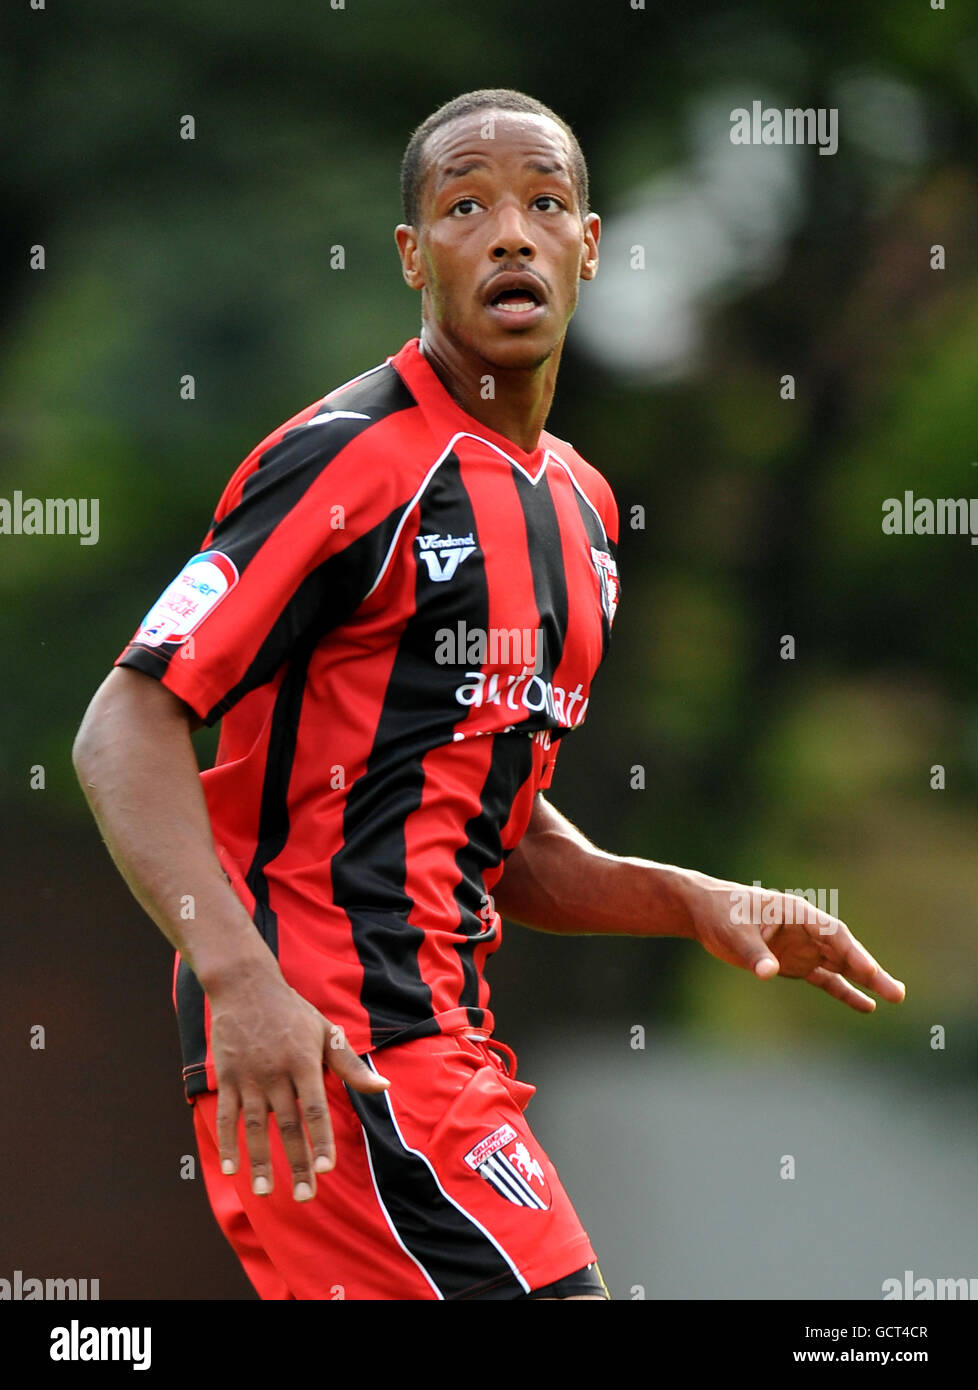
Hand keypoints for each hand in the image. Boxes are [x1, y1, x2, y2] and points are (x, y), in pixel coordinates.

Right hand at [208, 957, 389, 1200]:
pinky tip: (231, 1170)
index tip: (326, 1169)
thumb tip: (384, 1087)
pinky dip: (227, 1142)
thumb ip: (351, 1066)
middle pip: (288, 1125)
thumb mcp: (325, 1032)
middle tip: (304, 1196)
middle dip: (296, 1162)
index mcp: (304, 1062)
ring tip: (265, 1192)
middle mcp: (276, 1072)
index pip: (315, 1108)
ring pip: (255, 1126)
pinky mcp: (227, 1077)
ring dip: (260, 1160)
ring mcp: (249, 1076)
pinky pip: (226, 1115)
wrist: (246, 986)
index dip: (321, 1139)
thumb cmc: (292, 1012)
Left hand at [688, 878, 905, 1011]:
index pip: (833, 934)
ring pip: (840, 965)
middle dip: (871, 971)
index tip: (869, 971)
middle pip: (845, 951)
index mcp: (796, 913)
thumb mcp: (734, 933)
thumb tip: (768, 973)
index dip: (853, 953)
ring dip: (865, 981)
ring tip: (894, 998)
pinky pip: (825, 978)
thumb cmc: (720, 914)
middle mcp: (806, 929)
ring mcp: (803, 946)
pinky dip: (844, 991)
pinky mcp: (794, 962)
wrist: (703, 912)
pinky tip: (866, 1005)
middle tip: (897, 993)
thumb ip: (754, 953)